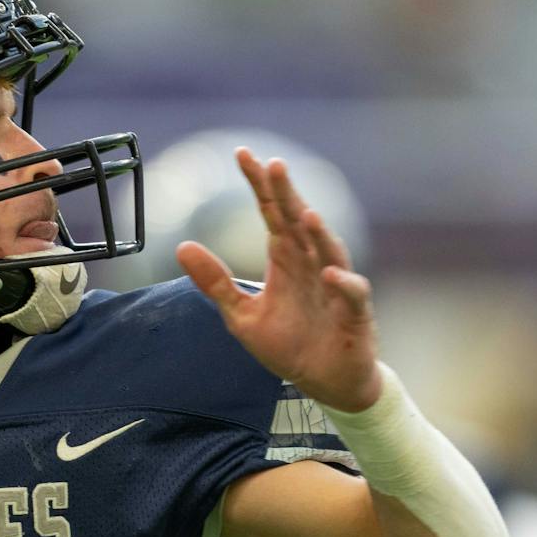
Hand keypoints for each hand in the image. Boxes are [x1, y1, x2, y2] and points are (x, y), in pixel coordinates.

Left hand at [177, 148, 382, 412]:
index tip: (242, 154)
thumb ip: (215, 282)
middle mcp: (311, 264)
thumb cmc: (289, 345)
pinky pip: (352, 293)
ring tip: (305, 213)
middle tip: (273, 165)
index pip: (271, 213)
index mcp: (286, 259)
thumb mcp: (241, 315)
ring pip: (329, 251)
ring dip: (319, 233)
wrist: (325, 383)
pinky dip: (343, 282)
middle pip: (300, 222)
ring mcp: (336, 286)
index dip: (259, 185)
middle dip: (288, 194)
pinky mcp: (354, 314)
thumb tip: (182, 247)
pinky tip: (329, 272)